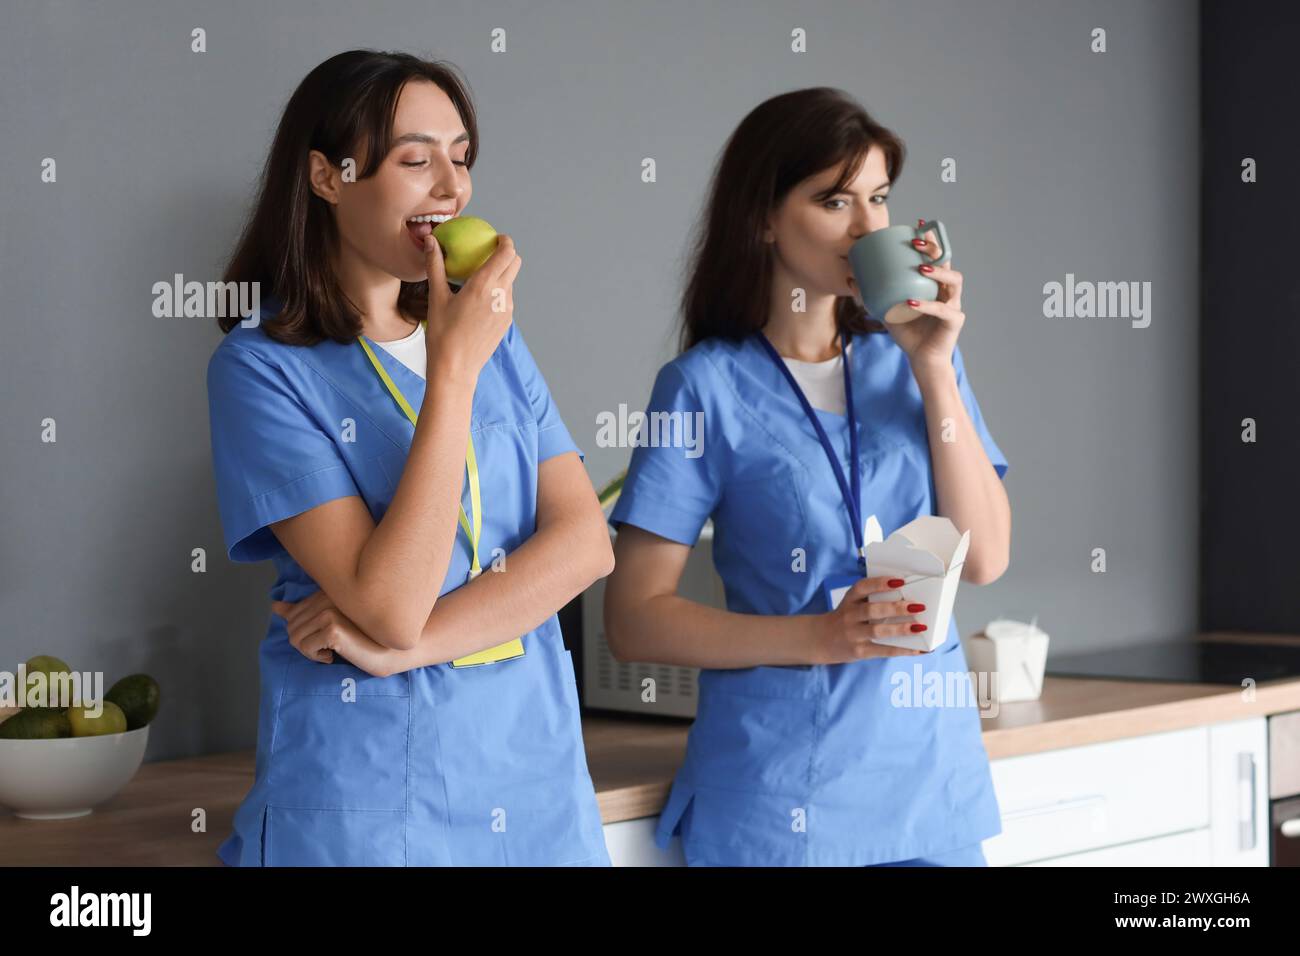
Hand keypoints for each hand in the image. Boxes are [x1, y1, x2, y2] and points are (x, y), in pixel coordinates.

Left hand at [271, 592, 401, 677]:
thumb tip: (274, 606)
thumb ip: (303, 611)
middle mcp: (327, 596)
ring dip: (311, 651)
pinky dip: (317, 657)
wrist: (394, 650)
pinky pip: (305, 648)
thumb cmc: (365, 637)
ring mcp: (329, 611)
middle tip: (329, 648)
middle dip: (306, 643)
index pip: (293, 614)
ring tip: (332, 650)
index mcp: (326, 592)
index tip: (327, 639)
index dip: (305, 633)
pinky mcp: (332, 628)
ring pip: (295, 638)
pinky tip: (336, 655)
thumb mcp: (331, 622)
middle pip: (291, 628)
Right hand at [423, 231, 521, 385]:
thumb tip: (430, 241)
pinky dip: (498, 292)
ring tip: (480, 278)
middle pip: (515, 263)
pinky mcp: (507, 322)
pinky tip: (480, 300)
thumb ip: (435, 266)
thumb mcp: (436, 297)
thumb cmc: (442, 334)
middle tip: (489, 253)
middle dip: (506, 254)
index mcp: (483, 286)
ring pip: (511, 282)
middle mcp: (500, 296)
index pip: (507, 253)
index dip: (505, 241)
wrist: (456, 368)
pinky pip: (507, 299)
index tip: (495, 237)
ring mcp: (507, 310)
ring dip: (501, 274)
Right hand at [813, 574, 933, 663]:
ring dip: (900, 629)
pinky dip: (901, 650)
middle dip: (896, 608)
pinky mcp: (859, 651)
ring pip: (877, 631)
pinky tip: (917, 649)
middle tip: (917, 606)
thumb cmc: (844, 618)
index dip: (880, 583)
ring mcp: (853, 634)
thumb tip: (906, 597)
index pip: (862, 588)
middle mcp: (849, 615)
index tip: (900, 581)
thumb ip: (871, 599)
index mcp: (850, 599)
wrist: (820, 640)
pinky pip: (882, 651)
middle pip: (872, 610)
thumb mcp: (851, 603)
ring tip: (919, 627)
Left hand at [884, 219, 964, 377]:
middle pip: (948, 261)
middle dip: (934, 249)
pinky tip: (912, 302)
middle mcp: (948, 291)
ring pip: (954, 281)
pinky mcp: (955, 321)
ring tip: (921, 267)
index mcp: (935, 284)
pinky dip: (927, 306)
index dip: (930, 239)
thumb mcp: (886, 310)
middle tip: (916, 242)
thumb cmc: (907, 332)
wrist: (921, 359)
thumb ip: (872, 295)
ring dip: (939, 271)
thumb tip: (851, 280)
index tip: (918, 224)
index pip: (936, 256)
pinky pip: (943, 310)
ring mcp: (954, 304)